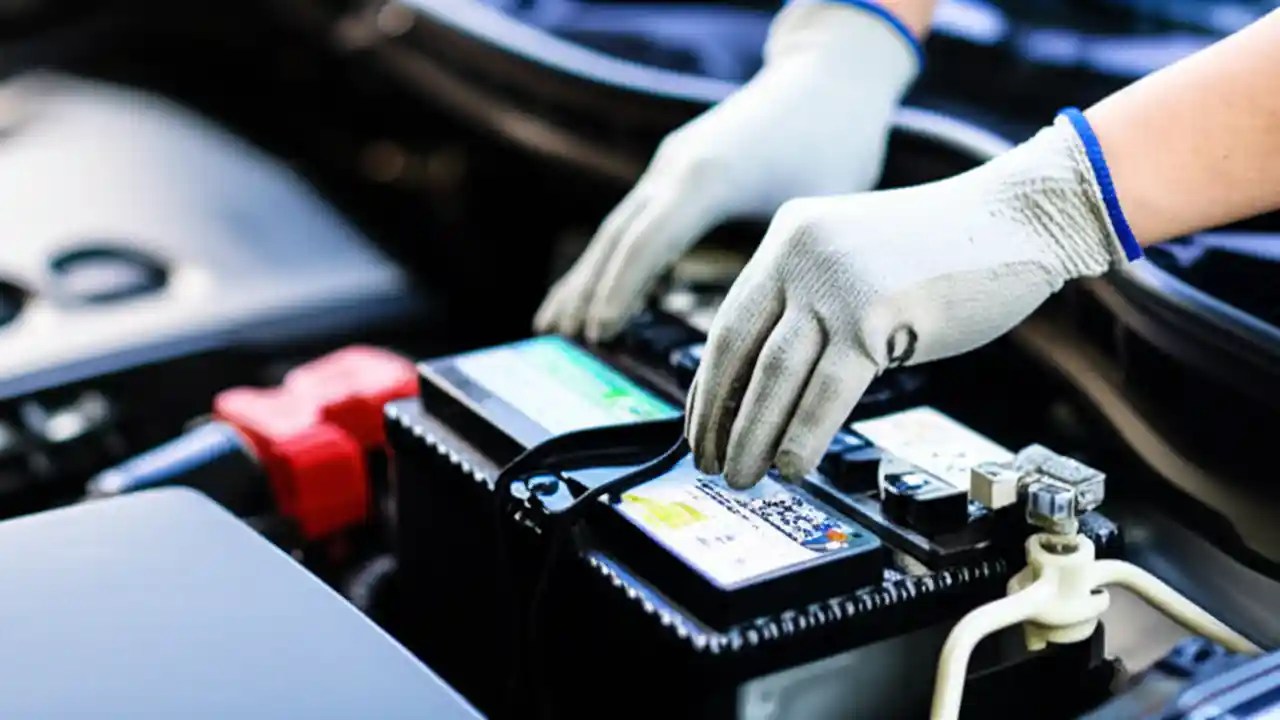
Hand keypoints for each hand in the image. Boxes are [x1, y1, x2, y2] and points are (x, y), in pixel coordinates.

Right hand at [534, 0, 920, 342]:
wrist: (830, 73)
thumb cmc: (834, 141)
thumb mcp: (815, 213)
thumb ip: (776, 267)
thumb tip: (752, 330)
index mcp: (706, 179)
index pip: (645, 245)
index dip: (618, 294)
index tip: (597, 335)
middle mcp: (676, 168)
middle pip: (616, 238)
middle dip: (585, 292)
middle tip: (560, 342)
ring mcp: (671, 164)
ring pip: (617, 228)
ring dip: (585, 276)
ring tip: (553, 323)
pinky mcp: (677, 166)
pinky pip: (634, 219)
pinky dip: (611, 258)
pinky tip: (596, 288)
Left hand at [686, 113, 1134, 488]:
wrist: (1018, 218)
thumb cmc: (947, 248)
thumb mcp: (857, 259)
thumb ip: (813, 303)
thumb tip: (772, 384)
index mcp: (790, 237)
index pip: (729, 322)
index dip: (709, 384)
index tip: (700, 424)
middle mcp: (801, 254)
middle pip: (737, 351)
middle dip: (717, 416)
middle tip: (708, 460)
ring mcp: (837, 284)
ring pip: (774, 376)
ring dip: (751, 436)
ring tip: (742, 474)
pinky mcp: (875, 315)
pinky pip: (825, 393)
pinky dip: (801, 437)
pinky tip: (791, 465)